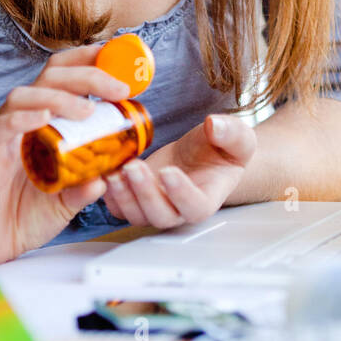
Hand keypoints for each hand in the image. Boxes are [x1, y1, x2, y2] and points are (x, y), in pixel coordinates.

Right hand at [0, 41, 130, 273]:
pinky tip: (43, 120)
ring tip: (88, 111)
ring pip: (26, 95)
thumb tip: (109, 175)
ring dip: (60, 97)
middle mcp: (23, 120)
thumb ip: (85, 187)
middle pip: (51, 76)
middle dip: (87, 75)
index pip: (65, 76)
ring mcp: (3, 134)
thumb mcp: (66, 203)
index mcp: (45, 121)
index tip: (121, 56)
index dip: (90, 60)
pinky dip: (22, 118)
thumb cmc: (23, 217)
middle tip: (119, 88)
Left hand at [100, 112, 256, 228]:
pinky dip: (108, 194)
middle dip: (145, 193)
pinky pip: (118, 206)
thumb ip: (230, 133)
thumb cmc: (220, 150)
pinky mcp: (135, 197)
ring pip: (136, 214)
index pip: (195, 206)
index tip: (169, 172)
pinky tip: (104, 172)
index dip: (181, 194)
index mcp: (207, 198)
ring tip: (115, 171)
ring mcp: (155, 205)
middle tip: (134, 167)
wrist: (203, 153)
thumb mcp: (236, 138)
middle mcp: (179, 208)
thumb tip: (215, 125)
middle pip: (160, 215)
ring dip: (123, 195)